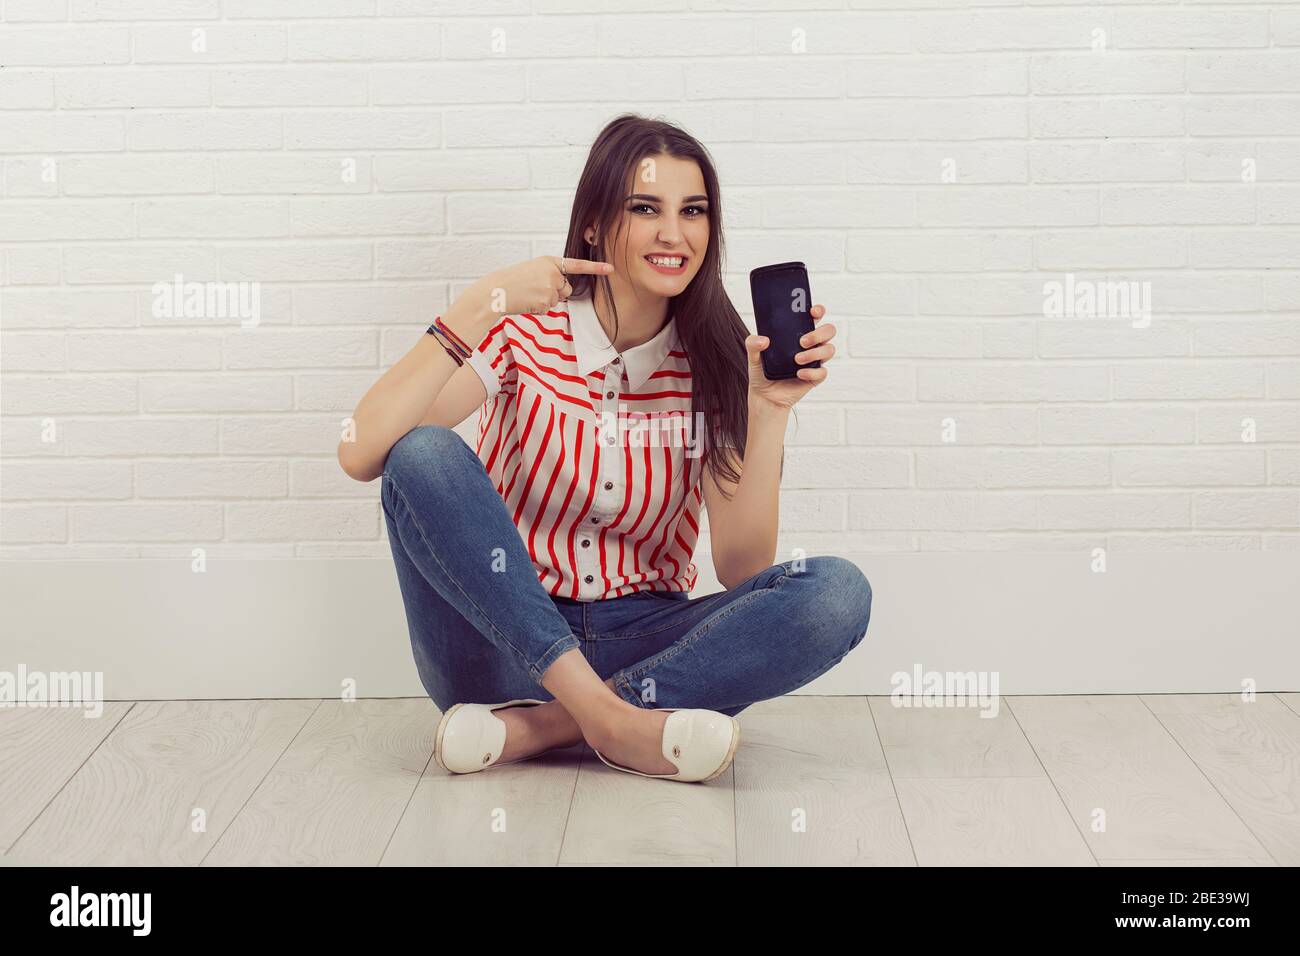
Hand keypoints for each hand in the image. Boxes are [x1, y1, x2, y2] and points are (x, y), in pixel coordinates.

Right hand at [483, 255, 612, 318]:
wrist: (495, 291)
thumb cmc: (512, 281)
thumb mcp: (533, 270)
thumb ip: (550, 275)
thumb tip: (564, 289)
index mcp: (549, 261)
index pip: (576, 265)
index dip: (595, 268)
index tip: (610, 269)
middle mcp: (552, 272)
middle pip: (567, 289)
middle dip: (555, 293)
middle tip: (533, 289)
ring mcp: (550, 286)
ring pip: (558, 300)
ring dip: (546, 301)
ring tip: (528, 294)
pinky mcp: (546, 300)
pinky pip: (549, 308)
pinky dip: (538, 308)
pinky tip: (526, 301)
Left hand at [746, 303, 835, 410]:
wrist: (764, 395)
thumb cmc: (762, 371)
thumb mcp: (753, 355)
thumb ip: (752, 344)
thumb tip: (762, 340)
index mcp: (798, 333)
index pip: (815, 316)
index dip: (818, 311)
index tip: (812, 311)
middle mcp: (810, 345)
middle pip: (829, 330)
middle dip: (819, 333)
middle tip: (802, 341)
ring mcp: (815, 360)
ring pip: (829, 349)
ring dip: (814, 353)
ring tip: (797, 359)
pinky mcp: (815, 376)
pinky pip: (822, 372)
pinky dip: (811, 372)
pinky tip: (799, 373)